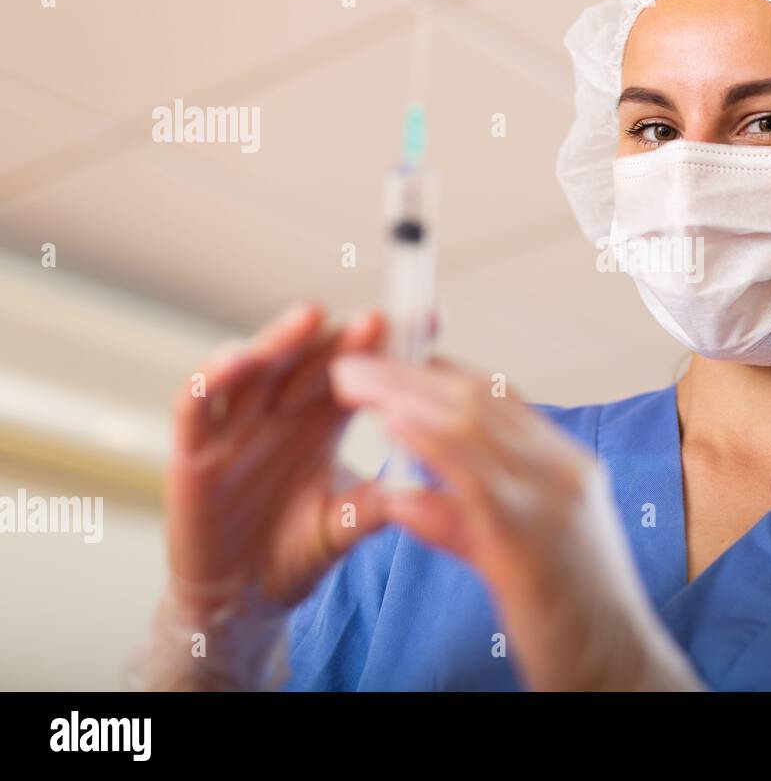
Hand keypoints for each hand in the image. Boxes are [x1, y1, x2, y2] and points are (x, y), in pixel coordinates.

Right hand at [144, 303, 391, 688]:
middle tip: (378, 319)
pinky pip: (196, 407)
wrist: (242, 603)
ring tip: (311, 317)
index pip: (356, 372)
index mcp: (321, 422)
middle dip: (342, 338)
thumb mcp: (345, 525)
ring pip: (254, 370)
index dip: (387, 348)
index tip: (428, 322)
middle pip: (309, 360)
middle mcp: (278, 414)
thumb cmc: (297, 553)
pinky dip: (212, 379)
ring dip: (280, 341)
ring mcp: (234, 429)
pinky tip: (238, 358)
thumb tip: (425, 487)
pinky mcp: (192, 453)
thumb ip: (377, 504)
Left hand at [330, 355, 704, 691]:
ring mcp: (552, 501)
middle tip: (356, 358)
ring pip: (474, 424)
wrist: (620, 671)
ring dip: (406, 396)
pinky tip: (389, 428)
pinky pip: (471, 477)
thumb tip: (410, 494)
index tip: (392, 363)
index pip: (501, 400)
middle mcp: (564, 472)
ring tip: (354, 382)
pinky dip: (427, 444)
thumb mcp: (517, 552)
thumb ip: (465, 518)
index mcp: (568, 469)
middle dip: (412, 374)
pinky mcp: (531, 539)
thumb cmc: (571, 619)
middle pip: (482, 399)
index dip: (440, 376)